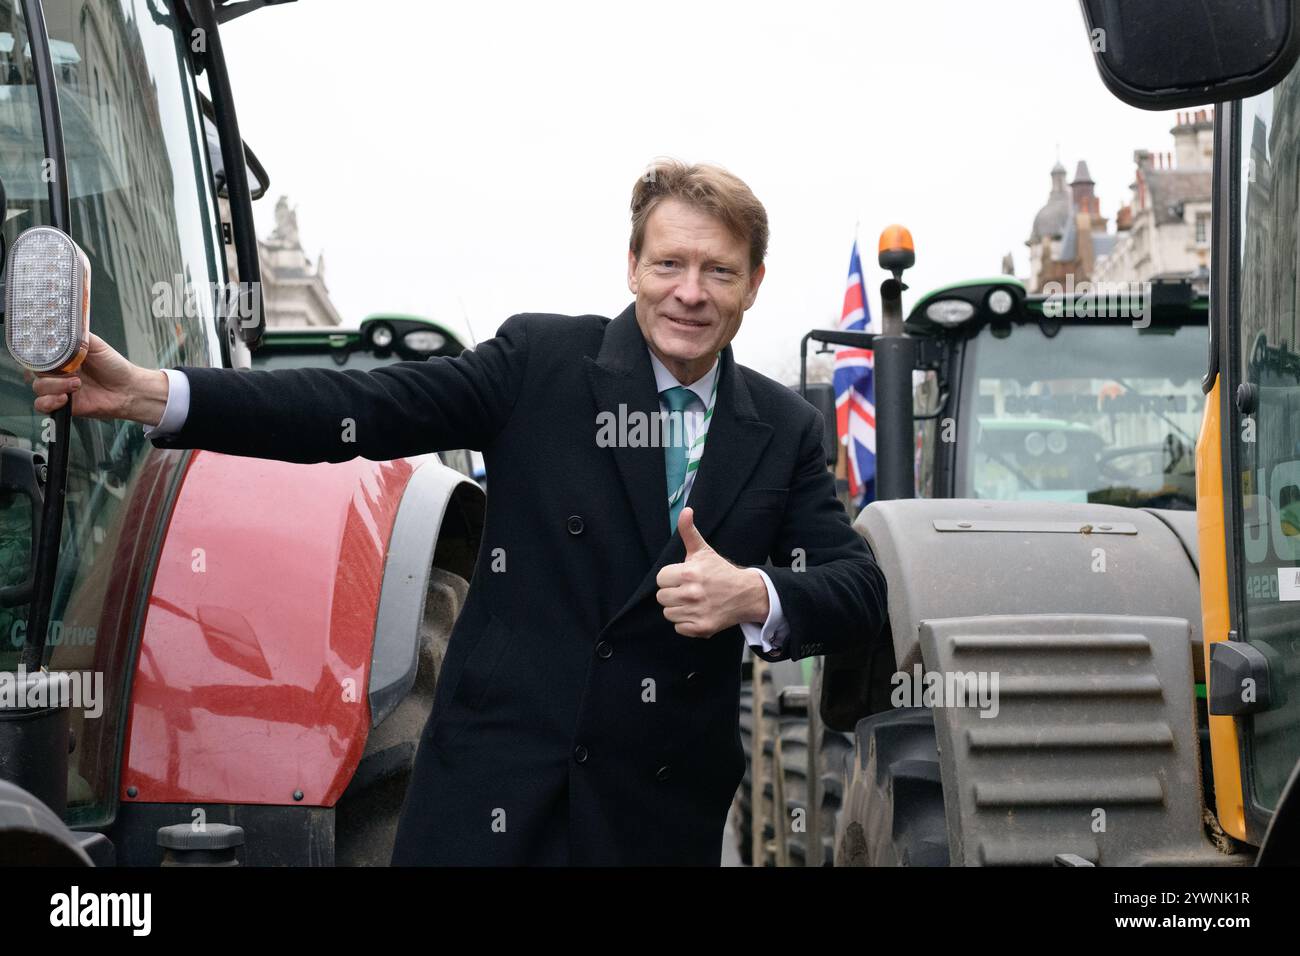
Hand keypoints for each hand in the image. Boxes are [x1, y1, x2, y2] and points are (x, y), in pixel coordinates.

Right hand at [29, 333, 167, 423]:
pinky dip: (49, 402)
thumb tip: (64, 327)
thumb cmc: (114, 367)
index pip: (39, 355)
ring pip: (38, 388)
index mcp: (63, 357)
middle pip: (36, 371)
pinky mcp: (63, 405)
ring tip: (76, 385)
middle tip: (71, 372)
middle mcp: (58, 373)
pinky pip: (42, 405)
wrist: (128, 390)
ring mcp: (59, 389)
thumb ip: (78, 336)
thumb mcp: (96, 345)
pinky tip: (64, 398)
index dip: (39, 355)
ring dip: (55, 386)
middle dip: (50, 372)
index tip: (48, 355)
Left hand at [655, 506, 770, 637]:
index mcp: (690, 572)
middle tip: (688, 589)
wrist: (746, 594)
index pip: (661, 579)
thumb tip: (686, 510)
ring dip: (678, 608)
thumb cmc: (720, 571)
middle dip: (673, 593)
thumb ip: (689, 531)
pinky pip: (679, 627)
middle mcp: (692, 593)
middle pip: (662, 597)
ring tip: (693, 601)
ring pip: (668, 613)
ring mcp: (697, 612)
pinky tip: (698, 613)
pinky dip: (686, 623)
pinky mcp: (702, 628)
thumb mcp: (704, 550)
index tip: (683, 577)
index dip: (671, 578)